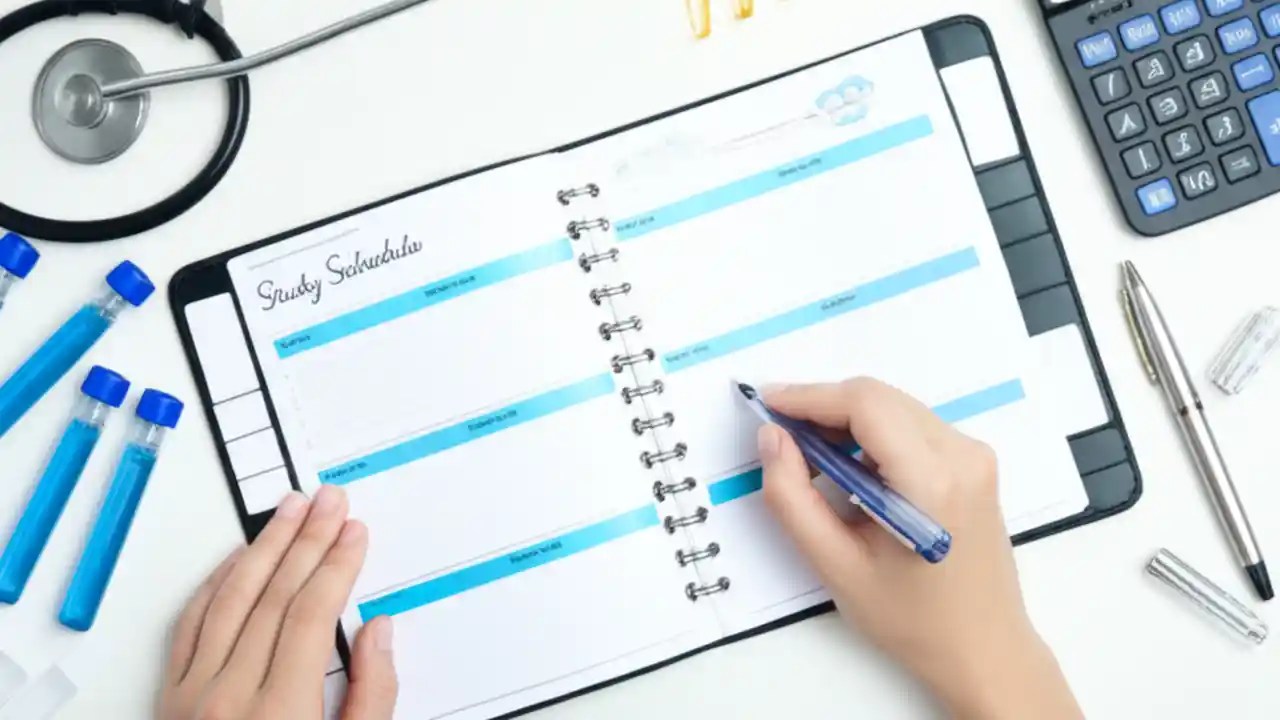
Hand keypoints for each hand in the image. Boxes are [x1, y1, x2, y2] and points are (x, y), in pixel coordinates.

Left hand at [160, 485, 396, 719]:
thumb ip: (371, 697)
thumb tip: (376, 632)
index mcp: (281, 712)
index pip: (313, 615)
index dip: (337, 566)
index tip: (354, 533)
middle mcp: (229, 697)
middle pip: (274, 597)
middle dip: (308, 541)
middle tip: (329, 502)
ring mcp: (192, 696)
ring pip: (229, 601)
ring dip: (264, 547)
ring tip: (290, 511)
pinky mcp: (169, 699)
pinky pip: (189, 626)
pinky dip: (215, 584)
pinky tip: (238, 558)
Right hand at [758, 378, 1080, 719]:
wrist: (985, 649)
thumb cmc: (911, 620)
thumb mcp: (836, 566)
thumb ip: (792, 497)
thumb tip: (771, 438)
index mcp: (931, 481)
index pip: (864, 405)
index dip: (809, 397)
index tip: (765, 404)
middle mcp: (962, 455)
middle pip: (880, 399)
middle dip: (823, 406)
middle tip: (780, 434)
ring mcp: (975, 456)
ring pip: (896, 407)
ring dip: (847, 419)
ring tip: (810, 456)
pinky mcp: (975, 464)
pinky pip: (914, 425)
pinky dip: (874, 433)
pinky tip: (851, 468)